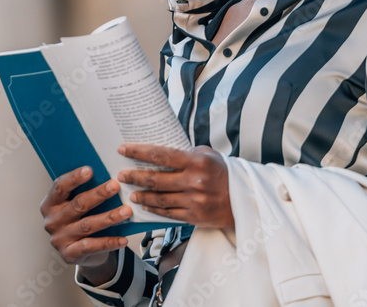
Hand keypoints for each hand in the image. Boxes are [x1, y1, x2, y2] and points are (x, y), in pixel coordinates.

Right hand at [40, 166, 132, 270]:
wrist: (79, 252)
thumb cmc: (79, 219)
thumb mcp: (76, 205)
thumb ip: (84, 192)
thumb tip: (107, 175)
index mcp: (50, 203)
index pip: (60, 187)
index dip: (74, 178)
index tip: (90, 170)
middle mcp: (52, 221)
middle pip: (77, 204)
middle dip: (98, 194)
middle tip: (115, 186)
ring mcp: (59, 239)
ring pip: (87, 225)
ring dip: (109, 217)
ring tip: (126, 210)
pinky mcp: (69, 254)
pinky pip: (92, 246)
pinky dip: (109, 242)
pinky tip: (123, 239)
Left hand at [117, 144, 234, 228]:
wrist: (245, 199)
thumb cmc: (224, 173)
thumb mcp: (208, 155)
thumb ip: (187, 153)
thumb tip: (161, 152)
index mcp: (196, 161)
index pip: (161, 154)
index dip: (138, 152)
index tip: (123, 150)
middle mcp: (194, 181)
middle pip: (155, 178)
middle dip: (134, 176)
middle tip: (121, 174)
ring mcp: (194, 201)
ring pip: (159, 198)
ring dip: (142, 196)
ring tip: (131, 193)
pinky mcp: (195, 217)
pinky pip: (169, 213)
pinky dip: (155, 210)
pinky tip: (146, 206)